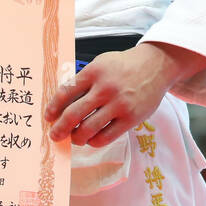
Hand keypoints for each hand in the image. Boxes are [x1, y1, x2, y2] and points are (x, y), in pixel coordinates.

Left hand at [44, 43, 192, 148]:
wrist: (156, 65)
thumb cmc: (124, 66)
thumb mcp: (101, 64)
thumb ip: (83, 80)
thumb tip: (61, 104)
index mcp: (94, 72)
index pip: (65, 92)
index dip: (53, 108)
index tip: (49, 116)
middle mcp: (106, 88)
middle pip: (73, 114)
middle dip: (59, 128)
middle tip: (55, 135)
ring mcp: (119, 104)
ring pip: (88, 130)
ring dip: (76, 138)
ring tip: (75, 137)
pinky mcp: (131, 118)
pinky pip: (105, 137)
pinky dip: (94, 141)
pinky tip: (92, 138)